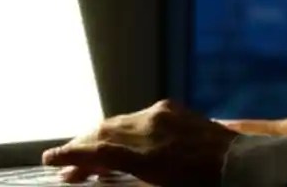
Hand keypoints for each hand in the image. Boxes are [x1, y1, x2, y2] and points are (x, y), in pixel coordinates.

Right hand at [42, 99, 238, 185]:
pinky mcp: (171, 108)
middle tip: (66, 166)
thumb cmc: (198, 184)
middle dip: (81, 147)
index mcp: (146, 154)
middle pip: (103, 132)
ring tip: (87, 155)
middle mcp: (150, 128)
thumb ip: (125, 175)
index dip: (70, 155)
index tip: (49, 160)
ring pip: (117, 121)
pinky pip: (137, 116)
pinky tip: (117, 140)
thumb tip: (99, 173)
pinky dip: (122, 128)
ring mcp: (160, 114)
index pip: (98, 151)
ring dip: (99, 137)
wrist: (237, 162)